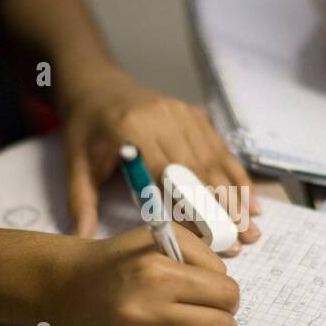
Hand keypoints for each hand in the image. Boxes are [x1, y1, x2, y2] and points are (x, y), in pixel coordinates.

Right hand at [47, 227, 239, 325]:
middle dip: (226, 320)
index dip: (228, 293)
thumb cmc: (118, 262)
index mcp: (157, 275)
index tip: (217, 292)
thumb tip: (227, 289)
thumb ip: (204, 256)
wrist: (68, 290)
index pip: (226, 294)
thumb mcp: (160, 238)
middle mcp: (147, 314)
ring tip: (188, 325)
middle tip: (214, 313)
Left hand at [61, 66, 259, 244]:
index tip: (208, 239)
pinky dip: (236, 175)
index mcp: (131, 130)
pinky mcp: (194, 113)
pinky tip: (250, 200)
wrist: (97, 85)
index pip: (168, 176)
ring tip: (251, 227)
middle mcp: (162, 118)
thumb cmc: (86, 128)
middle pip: (199, 170)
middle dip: (223, 208)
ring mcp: (182, 113)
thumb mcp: (74, 163)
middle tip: (242, 240)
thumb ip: (79, 201)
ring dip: (236, 195)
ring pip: (215, 160)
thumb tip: (81, 238)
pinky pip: (219, 148)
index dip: (191, 209)